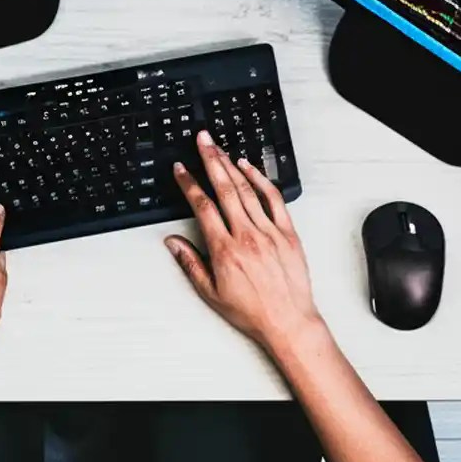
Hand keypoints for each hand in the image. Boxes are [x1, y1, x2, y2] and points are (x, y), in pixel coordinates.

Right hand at [165, 131, 321, 354]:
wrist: (288, 321)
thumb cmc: (251, 311)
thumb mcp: (211, 292)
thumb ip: (190, 263)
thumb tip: (172, 242)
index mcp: (225, 250)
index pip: (202, 206)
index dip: (189, 184)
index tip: (181, 169)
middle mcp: (247, 236)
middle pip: (224, 188)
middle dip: (211, 160)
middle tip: (203, 140)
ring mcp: (269, 232)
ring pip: (247, 190)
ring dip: (232, 165)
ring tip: (220, 148)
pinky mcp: (288, 233)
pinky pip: (273, 199)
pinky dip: (261, 180)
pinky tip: (250, 168)